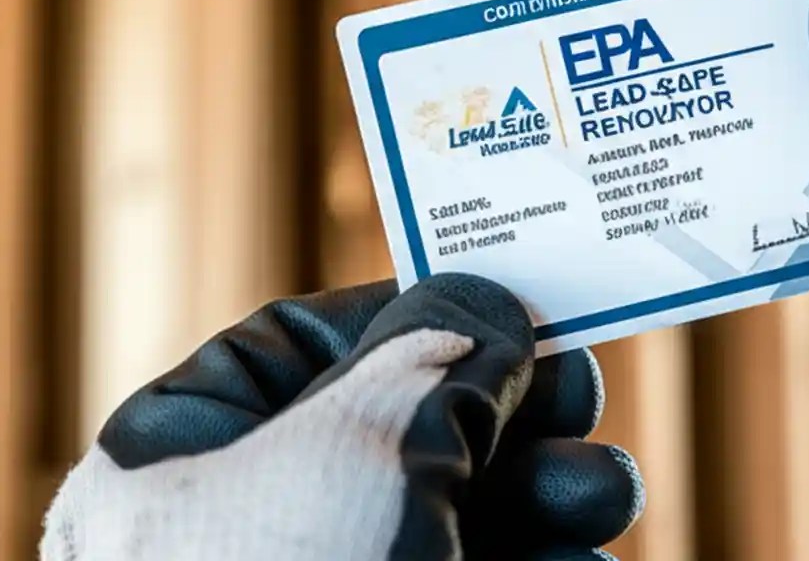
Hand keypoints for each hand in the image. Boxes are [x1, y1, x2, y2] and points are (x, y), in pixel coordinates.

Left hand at [41, 274, 642, 560]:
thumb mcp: (363, 447)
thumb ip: (433, 358)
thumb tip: (482, 300)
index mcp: (183, 466)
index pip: (298, 349)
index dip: (408, 314)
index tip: (503, 303)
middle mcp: (255, 530)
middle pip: (402, 426)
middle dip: (507, 407)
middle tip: (580, 387)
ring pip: (462, 514)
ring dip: (551, 491)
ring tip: (603, 493)